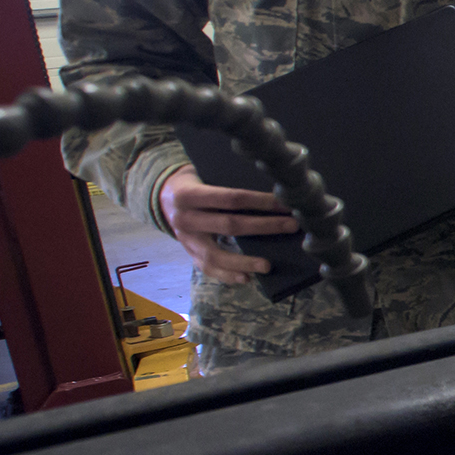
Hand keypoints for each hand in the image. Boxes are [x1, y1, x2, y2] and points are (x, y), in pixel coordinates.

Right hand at [158, 165, 299, 284]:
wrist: (162, 197)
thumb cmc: (195, 184)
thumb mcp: (204, 176)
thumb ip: (229, 183)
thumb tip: (273, 192)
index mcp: (189, 195)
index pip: (231, 198)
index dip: (260, 201)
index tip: (286, 204)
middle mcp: (185, 218)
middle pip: (230, 225)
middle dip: (264, 226)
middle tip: (291, 227)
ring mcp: (185, 239)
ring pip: (216, 255)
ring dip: (244, 261)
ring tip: (268, 266)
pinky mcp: (188, 253)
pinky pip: (208, 269)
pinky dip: (227, 276)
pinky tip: (246, 278)